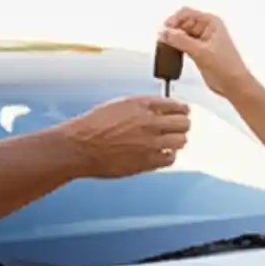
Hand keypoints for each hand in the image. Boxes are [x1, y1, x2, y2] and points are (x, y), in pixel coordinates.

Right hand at [62, 95, 190, 177]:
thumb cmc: (94, 126)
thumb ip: (142, 107)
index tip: (183, 112)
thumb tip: (159, 111)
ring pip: (181, 140)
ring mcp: (150, 142)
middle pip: (184, 122)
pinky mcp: (147, 161)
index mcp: (142, 104)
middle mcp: (150, 121)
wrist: (80, 146)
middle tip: (179, 128)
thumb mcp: (119, 105)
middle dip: (182, 124)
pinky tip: (162, 153)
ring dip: (177, 140)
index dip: (181, 109)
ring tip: (171, 141)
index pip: (176, 104)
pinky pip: (170, 158)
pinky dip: (169, 156)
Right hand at [159, 7, 253, 98]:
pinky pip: (183, 45)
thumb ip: (181, 41)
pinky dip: (176, 48)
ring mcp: (202, 40)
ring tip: (165, 48)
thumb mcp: (201, 51)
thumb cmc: (226, 66)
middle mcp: (207, 29)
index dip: (174, 20)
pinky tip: (171, 54)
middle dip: (172, 31)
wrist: (233, 84)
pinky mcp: (199, 52)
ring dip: (173, 40)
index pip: (186, 13)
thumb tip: (165, 32)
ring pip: (181, 35)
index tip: (165, 30)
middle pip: (182, 23)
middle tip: (163, 41)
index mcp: (211, 22)